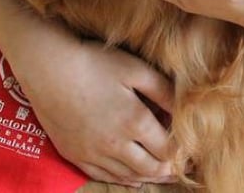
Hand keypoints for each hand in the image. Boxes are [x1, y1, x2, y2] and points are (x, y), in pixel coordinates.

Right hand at [11, 36, 178, 185]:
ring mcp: (92, 152)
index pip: (168, 149)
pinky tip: (132, 179)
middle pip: (150, 167)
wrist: (48, 69)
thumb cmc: (95, 63)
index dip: (184, 155)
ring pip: (128, 175)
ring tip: (165, 176)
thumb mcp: (137, 70)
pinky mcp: (74, 154)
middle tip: (185, 169)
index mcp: (135, 122)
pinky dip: (122, 180)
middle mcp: (115, 144)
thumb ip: (164, 91)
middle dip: (170, 170)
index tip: (195, 154)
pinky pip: (102, 175)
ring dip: (149, 177)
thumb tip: (186, 109)